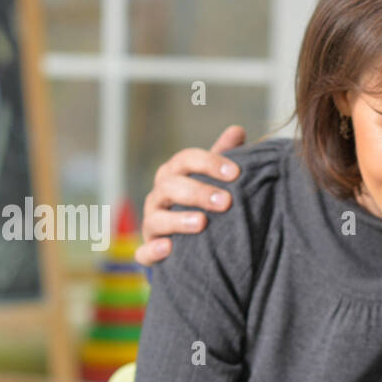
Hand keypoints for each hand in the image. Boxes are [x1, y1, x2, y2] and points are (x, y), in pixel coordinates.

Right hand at [136, 124, 246, 265]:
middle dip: (198, 192)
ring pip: (156, 218)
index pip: (186, 160)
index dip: (209, 163)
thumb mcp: (213, 179)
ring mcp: (152, 224)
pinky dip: (153, 251)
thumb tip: (238, 130)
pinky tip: (169, 249)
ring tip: (201, 223)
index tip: (235, 173)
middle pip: (170, 187)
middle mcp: (159, 196)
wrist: (190, 241)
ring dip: (178, 220)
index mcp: (174, 175)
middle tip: (226, 202)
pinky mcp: (150, 252)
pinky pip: (144, 252)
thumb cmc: (203, 202)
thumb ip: (223, 156)